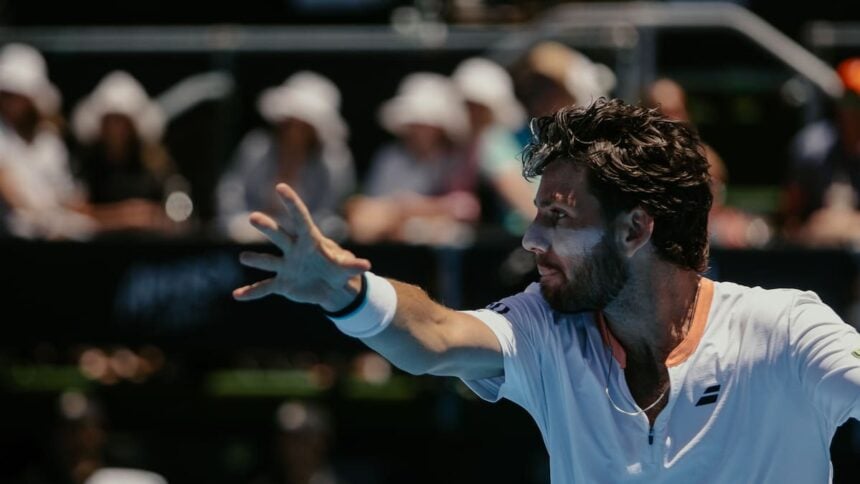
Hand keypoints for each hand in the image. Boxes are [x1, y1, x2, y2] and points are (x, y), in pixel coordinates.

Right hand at [232, 183, 371, 310]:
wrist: (330, 288)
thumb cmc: (337, 270)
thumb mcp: (345, 268)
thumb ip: (352, 265)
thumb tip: (366, 265)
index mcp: (309, 241)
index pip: (300, 218)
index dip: (292, 203)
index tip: (281, 186)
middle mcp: (293, 250)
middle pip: (280, 235)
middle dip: (267, 227)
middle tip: (254, 217)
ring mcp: (285, 266)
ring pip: (268, 261)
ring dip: (256, 260)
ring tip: (244, 257)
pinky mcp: (282, 283)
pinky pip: (264, 287)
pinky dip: (252, 292)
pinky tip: (237, 295)